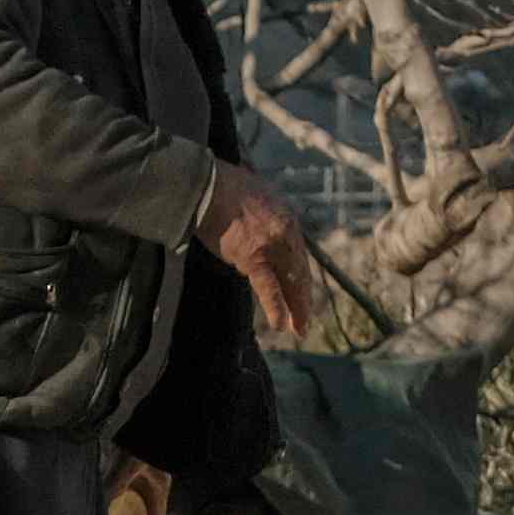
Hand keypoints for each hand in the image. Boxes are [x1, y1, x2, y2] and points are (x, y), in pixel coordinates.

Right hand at [202, 161, 327, 339]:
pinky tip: (281, 324)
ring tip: (299, 329)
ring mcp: (271, 245)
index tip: (301, 292)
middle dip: (303, 298)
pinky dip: (276, 307)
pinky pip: (268, 288)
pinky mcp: (253, 257)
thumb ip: (265, 217)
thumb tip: (259, 232)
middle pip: (298, 271)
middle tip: (305, 321)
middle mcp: (285, 231)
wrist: (207, 185)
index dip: (300, 276)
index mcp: (286, 217)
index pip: (298, 254)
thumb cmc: (224, 187)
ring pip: (289, 282)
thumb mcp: (258, 196)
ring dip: (296, 308)